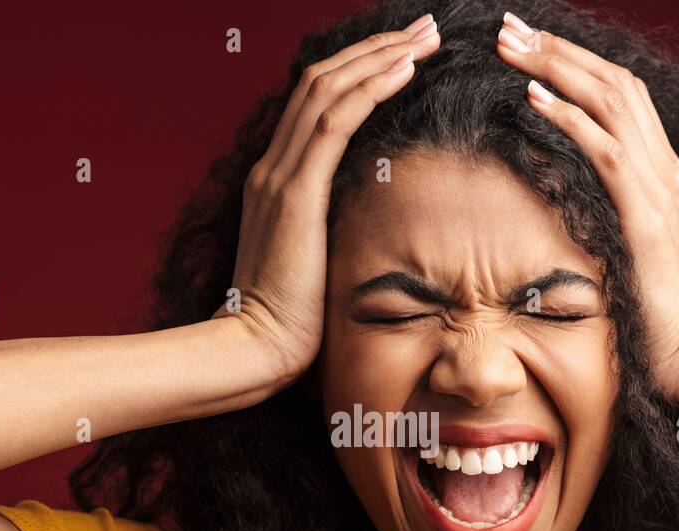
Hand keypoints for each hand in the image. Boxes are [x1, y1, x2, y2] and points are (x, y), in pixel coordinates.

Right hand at [224, 14, 442, 385]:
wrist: (254, 350)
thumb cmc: (290, 324)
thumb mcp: (315, 266)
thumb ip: (334, 236)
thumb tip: (374, 231)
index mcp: (275, 182)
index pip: (314, 104)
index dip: (359, 71)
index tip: (403, 55)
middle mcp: (272, 168)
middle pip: (321, 81)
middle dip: (376, 49)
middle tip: (424, 30)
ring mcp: (278, 177)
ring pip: (328, 89)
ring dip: (380, 57)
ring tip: (424, 37)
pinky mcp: (294, 193)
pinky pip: (333, 122)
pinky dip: (370, 88)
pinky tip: (405, 70)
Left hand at [495, 12, 678, 405]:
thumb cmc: (664, 320)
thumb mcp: (642, 257)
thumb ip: (625, 223)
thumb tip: (598, 209)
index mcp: (663, 176)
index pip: (622, 99)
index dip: (578, 67)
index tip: (532, 49)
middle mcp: (664, 169)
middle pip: (612, 83)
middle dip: (559, 49)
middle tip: (511, 26)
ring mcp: (658, 187)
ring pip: (607, 100)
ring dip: (556, 66)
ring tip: (512, 43)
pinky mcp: (645, 213)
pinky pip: (603, 149)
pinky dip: (568, 117)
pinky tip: (533, 97)